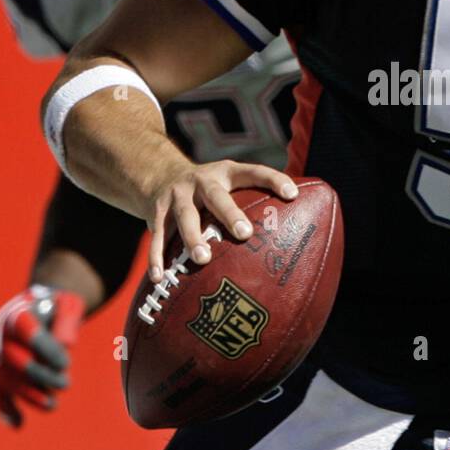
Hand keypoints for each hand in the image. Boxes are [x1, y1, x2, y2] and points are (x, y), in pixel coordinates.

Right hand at [0, 285, 84, 427]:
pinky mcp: (3, 375)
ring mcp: (0, 357)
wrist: (43, 312)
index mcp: (17, 314)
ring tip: (51, 405)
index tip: (66, 361)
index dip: (44, 346)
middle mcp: (3, 336)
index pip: (24, 328)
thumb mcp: (69, 304)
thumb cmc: (58, 308)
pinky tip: (18, 423)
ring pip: (5, 379)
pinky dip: (5, 409)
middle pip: (13, 359)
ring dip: (28, 394)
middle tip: (65, 383)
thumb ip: (68, 319)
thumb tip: (65, 344)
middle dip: (39, 374)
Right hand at [146, 159, 297, 281]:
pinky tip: (159, 278)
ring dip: (193, 237)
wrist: (158, 174)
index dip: (274, 180)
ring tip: (202, 259)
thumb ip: (252, 202)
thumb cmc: (209, 191)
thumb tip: (291, 237)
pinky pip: (157, 236)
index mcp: (226, 173)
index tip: (293, 194)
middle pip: (216, 196)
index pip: (254, 172)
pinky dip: (157, 257)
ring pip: (184, 216)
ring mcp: (177, 195)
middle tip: (244, 234)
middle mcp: (201, 180)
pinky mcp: (157, 211)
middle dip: (229, 214)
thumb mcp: (228, 185)